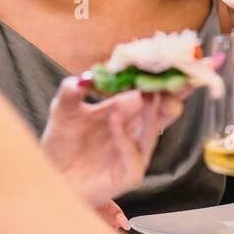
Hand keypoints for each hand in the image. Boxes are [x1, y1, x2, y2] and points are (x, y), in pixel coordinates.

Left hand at [39, 76, 183, 214]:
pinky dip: (124, 136)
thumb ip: (70, 93)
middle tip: (181, 74)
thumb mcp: (63, 111)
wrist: (51, 177)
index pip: (155, 88)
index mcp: (128, 108)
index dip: (169, 74)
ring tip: (152, 94)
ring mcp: (136, 152)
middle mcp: (138, 129)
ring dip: (155, 112)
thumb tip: (82, 78)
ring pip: (153, 130)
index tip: (181, 55)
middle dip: (176, 91)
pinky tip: (114, 118)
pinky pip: (133, 155)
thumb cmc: (63, 144)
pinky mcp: (129, 173)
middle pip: (165, 108)